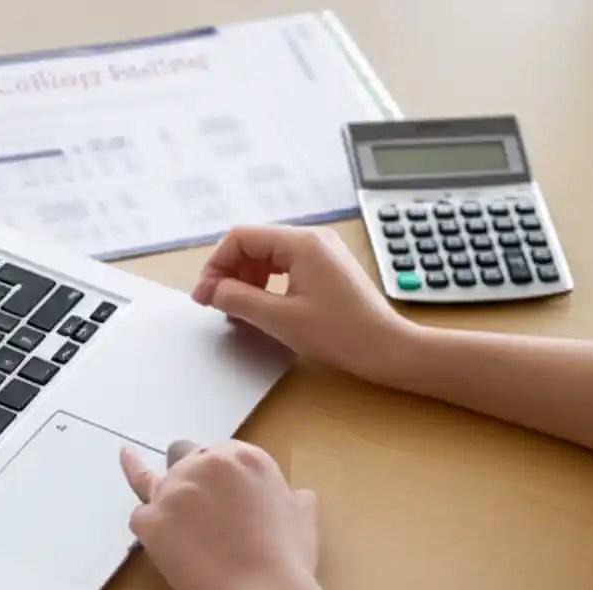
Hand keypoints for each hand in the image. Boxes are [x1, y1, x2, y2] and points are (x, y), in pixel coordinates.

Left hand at [121, 440, 318, 589]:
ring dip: (165, 497)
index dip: (218, 473)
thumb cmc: (288, 559)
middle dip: (189, 474)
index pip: (218, 451)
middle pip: (183, 454)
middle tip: (199, 506)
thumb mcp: (303, 516)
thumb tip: (292, 495)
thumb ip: (291, 496)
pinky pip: (140, 515)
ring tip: (174, 522)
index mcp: (244, 457)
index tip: (222, 493)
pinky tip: (156, 538)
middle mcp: (204, 463)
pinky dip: (149, 527)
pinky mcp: (149, 521)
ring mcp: (172, 490)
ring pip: (154, 480)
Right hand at [192, 225, 412, 382]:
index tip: (205, 295)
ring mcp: (322, 252)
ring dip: (246, 279)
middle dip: (230, 272)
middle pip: (254, 243)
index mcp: (301, 243)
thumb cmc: (340, 334)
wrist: (386, 348)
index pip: (241, 238)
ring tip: (238, 309)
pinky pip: (285, 267)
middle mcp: (312, 239)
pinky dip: (266, 284)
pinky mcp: (327, 268)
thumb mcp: (280, 319)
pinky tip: (261, 307)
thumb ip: (238, 300)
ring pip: (268, 256)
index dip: (216, 265)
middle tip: (216, 303)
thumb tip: (211, 290)